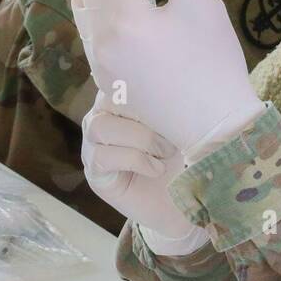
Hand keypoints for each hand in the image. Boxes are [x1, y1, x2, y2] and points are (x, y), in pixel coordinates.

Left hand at [72, 0, 263, 153]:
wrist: (214, 125)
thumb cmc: (215, 60)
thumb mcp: (199, 0)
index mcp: (125, 17)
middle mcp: (101, 39)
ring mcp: (98, 61)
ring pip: (86, 7)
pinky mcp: (104, 77)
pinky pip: (92, 32)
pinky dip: (106, 11)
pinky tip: (136, 10)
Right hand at [81, 91, 204, 253]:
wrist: (185, 203)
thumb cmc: (186, 157)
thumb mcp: (182, 124)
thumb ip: (172, 103)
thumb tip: (182, 80)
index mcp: (122, 98)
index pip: (116, 76)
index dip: (138, 82)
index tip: (168, 94)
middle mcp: (103, 117)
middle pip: (105, 99)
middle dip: (143, 113)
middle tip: (173, 132)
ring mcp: (93, 145)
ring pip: (100, 127)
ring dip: (139, 139)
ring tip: (165, 152)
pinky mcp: (95, 172)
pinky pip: (102, 157)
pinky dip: (135, 160)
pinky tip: (156, 169)